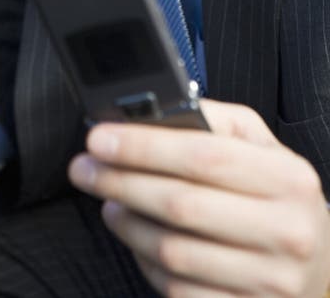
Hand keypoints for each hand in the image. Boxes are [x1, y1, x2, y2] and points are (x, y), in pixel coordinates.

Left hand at [68, 99, 329, 296]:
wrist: (323, 268)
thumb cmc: (279, 196)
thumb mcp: (262, 146)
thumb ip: (215, 120)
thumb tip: (157, 108)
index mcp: (288, 177)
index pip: (202, 155)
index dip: (143, 146)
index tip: (98, 138)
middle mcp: (286, 231)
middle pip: (180, 204)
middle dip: (119, 182)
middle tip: (82, 168)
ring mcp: (269, 282)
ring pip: (173, 252)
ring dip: (126, 224)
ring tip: (108, 201)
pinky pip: (179, 290)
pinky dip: (145, 262)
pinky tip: (135, 239)